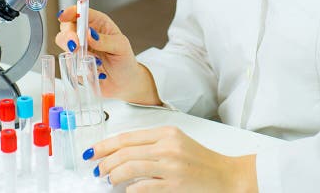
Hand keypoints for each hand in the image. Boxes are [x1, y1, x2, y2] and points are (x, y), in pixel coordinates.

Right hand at [54, 6, 161, 104]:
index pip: (80, 12)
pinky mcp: (74, 63)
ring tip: (95, 62)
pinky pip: (67, 63)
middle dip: (68, 36)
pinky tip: (93, 71)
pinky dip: (78, 67)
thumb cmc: (124, 60)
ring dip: (75, 54)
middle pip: (66, 27)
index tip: (63, 17)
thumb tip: (89, 34)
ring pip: (64, 44)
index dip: (70, 12)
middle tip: (77, 46)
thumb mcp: (120, 47)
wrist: (123, 82)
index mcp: (98, 23)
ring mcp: (78, 48)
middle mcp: (85, 34)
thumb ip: (105, 40)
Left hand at [84, 126, 256, 191]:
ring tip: (107, 179)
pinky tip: (126, 190)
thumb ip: (152, 144)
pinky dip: (130, 189)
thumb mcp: (177, 142)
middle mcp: (167, 146)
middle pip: (125, 151)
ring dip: (112, 175)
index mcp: (167, 132)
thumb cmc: (201, 161)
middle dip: (105, 161)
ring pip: (129, 168)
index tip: (94, 151)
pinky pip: (142, 187)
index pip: (127, 137)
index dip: (106, 145)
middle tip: (97, 169)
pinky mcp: (174, 184)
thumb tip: (122, 152)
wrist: (225, 175)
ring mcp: (170, 165)